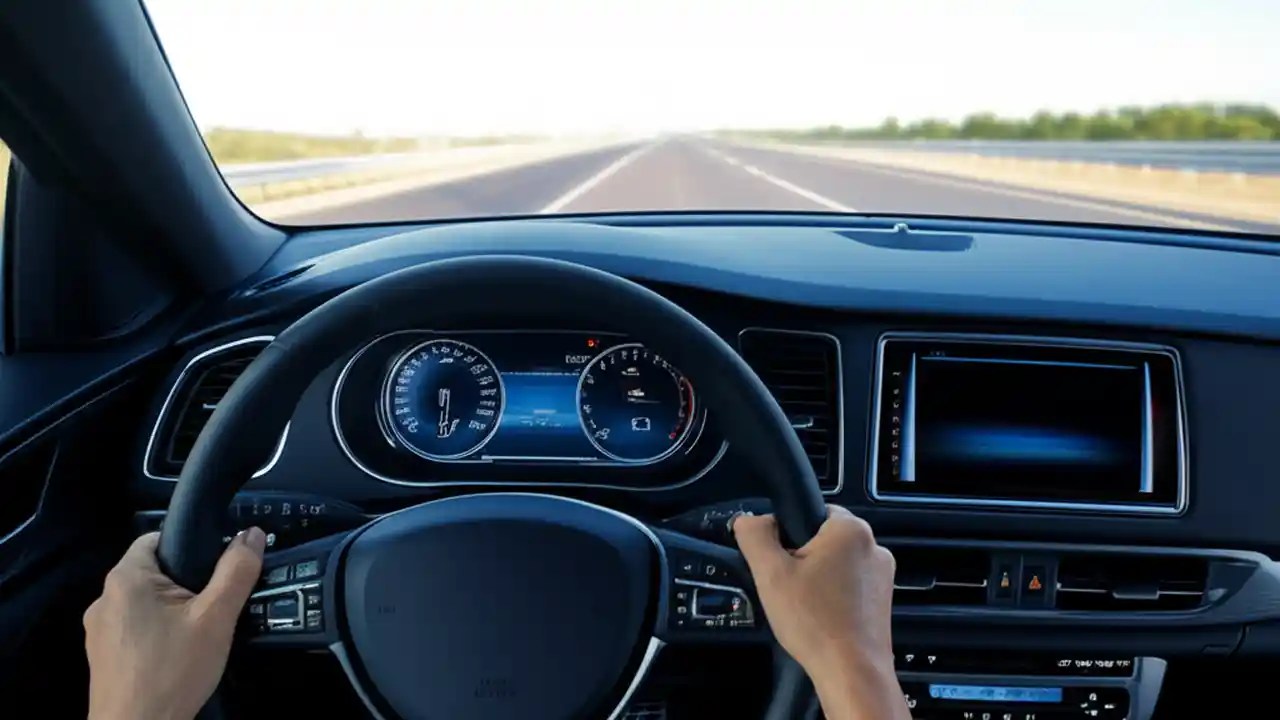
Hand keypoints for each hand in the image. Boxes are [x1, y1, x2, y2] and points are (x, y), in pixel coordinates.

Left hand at [84, 528, 266, 719]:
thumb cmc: (173, 671)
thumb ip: (236, 572)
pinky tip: (178, 654)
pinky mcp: (101, 657)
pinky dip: (157, 634)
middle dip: (186, 583)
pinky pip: (134, 630)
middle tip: (217, 602)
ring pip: (144, 604)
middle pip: (152, 573)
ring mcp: (98, 631)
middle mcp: (103, 599)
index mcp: (125, 578)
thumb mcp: (215, 618)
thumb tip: (253, 534)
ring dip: (172, 610)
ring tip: (202, 630)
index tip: (218, 565)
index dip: (191, 545)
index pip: (156, 538)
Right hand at [735, 505, 906, 719]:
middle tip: (789, 588)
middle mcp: (874, 547)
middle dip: (802, 560)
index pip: (810, 511)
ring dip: (817, 580)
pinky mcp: (883, 599)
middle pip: (822, 540)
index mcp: (851, 529)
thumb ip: (754, 535)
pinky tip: (821, 618)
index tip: (781, 562)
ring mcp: (882, 575)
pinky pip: (849, 587)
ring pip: (835, 565)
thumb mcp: (770, 573)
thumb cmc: (815, 623)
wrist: (851, 672)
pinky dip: (833, 598)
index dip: (787, 535)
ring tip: (805, 607)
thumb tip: (749, 520)